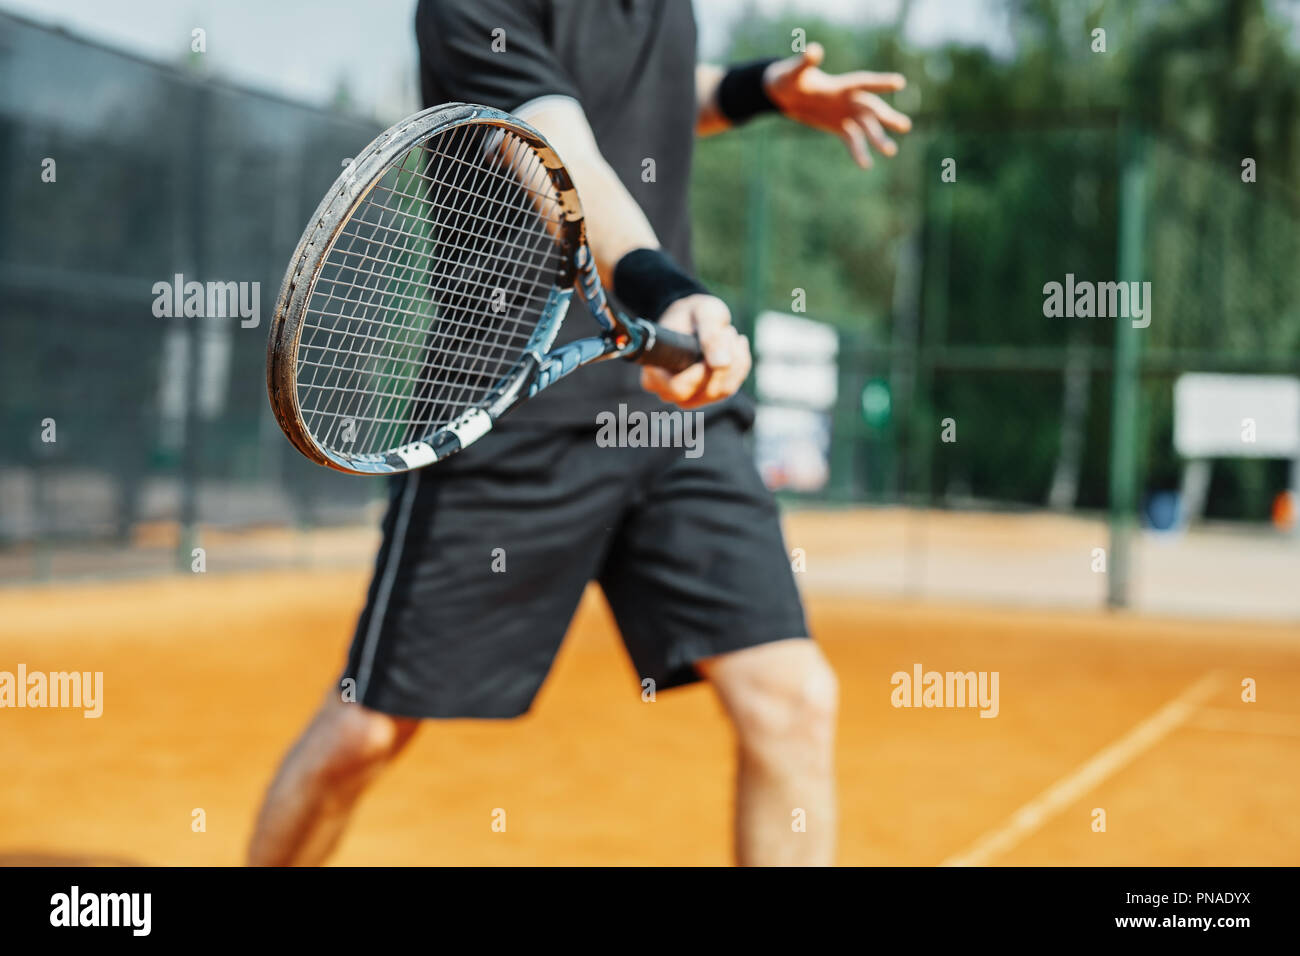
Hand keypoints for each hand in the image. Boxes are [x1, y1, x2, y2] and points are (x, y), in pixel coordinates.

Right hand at [640, 294, 751, 408]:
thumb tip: (722, 363)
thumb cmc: (692, 313)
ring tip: (728, 333)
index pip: (679, 388)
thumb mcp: (703, 313)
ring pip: (723, 390)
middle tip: (725, 330)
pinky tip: (735, 344)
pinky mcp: (708, 396)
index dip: (701, 372)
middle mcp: (668, 391)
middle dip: (724, 361)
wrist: (693, 317)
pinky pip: (732, 387)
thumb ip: (710, 335)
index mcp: (655, 373)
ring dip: (735, 360)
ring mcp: (689, 397)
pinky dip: (740, 364)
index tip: (714, 346)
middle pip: (706, 391)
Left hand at [763, 42, 911, 168]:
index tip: (899, 83)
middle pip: (870, 108)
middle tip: (905, 126)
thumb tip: (814, 50)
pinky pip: (852, 140)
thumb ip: (805, 62)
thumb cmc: (788, 77)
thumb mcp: (793, 71)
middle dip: (886, 117)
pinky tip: (866, 165)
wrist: (784, 93)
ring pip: (866, 126)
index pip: (863, 82)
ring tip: (891, 151)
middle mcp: (847, 99)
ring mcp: (845, 114)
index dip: (879, 83)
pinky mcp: (839, 127)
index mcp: (839, 85)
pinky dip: (858, 152)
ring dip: (877, 138)